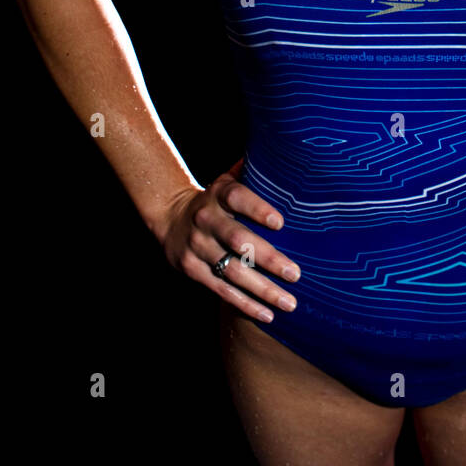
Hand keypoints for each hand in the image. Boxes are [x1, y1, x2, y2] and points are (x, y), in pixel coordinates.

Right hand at [157, 159, 300, 322]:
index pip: (237, 197)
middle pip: (237, 240)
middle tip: (296, 274)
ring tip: (290, 302)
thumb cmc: (215, 199)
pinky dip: (245, 304)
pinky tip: (268, 315)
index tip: (280, 222)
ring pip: (232, 270)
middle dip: (268, 258)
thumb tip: (288, 151)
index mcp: (218, 194)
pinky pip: (221, 289)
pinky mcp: (192, 270)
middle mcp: (206, 220)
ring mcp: (197, 247)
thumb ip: (253, 172)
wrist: (169, 217)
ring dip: (262, 289)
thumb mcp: (227, 180)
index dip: (257, 208)